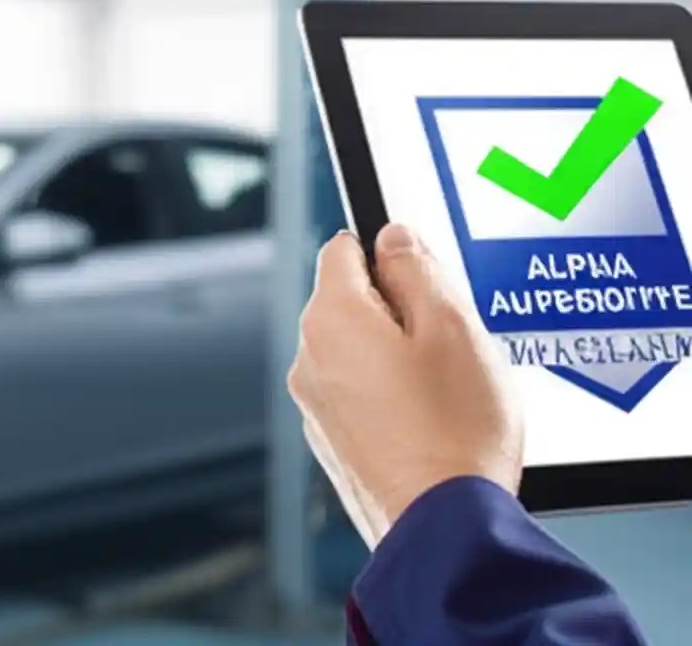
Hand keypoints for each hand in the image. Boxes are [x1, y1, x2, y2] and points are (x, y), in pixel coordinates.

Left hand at [288, 223, 523, 547]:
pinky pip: (357, 395)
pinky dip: (389, 396)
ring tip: (447, 387)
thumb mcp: (453, 325)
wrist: (444, 527)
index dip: (389, 250)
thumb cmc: (455, 429)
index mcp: (331, 319)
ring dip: (396, 354)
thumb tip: (393, 237)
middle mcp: (308, 358)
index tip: (424, 270)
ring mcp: (313, 404)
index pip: (343, 247)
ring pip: (356, 351)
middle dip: (398, 307)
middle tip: (451, 339)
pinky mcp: (331, 441)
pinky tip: (432, 420)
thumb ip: (418, 268)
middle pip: (350, 301)